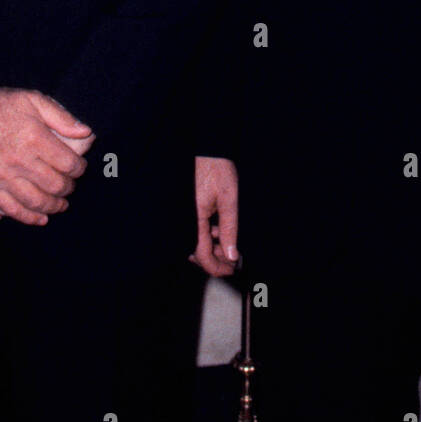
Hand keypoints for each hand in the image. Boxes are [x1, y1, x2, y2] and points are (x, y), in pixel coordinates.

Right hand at [0, 88, 94, 227]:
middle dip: (67, 189)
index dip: (79, 168)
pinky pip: (8, 209)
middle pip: (54, 186)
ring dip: (51, 207)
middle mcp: (19, 161)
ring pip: (34, 202)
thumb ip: (61, 116)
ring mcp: (1, 176)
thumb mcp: (32, 99)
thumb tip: (86, 132)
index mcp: (34, 139)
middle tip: (70, 187)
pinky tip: (37, 219)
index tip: (80, 168)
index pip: (68, 164)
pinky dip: (25, 217)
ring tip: (59, 206)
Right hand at [190, 156, 238, 276]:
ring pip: (197, 242)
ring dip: (213, 248)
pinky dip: (209, 236)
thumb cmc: (219, 171)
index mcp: (194, 219)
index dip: (217, 267)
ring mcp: (188, 216)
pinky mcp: (191, 211)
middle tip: (233, 260)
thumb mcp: (229, 201)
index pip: (202, 255)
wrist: (210, 151)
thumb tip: (231, 256)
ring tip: (230, 244)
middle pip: (197, 252)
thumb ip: (229, 229)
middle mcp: (187, 220)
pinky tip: (221, 231)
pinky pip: (197, 231)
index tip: (232, 270)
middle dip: (216, 259)